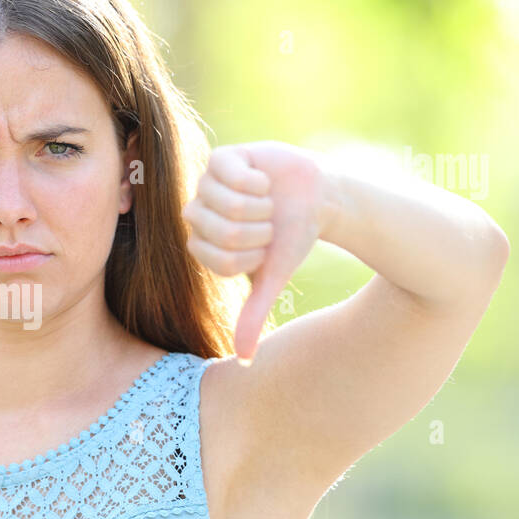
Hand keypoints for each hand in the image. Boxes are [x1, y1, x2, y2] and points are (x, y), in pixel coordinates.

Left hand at [181, 140, 334, 363]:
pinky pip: (227, 172)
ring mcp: (208, 184)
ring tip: (269, 203)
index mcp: (203, 243)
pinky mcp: (223, 158)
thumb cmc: (290, 239)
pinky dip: (255, 181)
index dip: (246, 255)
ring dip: (257, 206)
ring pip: (222, 202)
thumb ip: (253, 314)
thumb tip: (244, 360)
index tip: (263, 250)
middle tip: (268, 225)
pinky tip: (263, 181)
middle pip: (215, 229)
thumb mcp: (272, 278)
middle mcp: (199, 213)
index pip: (212, 256)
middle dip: (253, 232)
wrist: (319, 199)